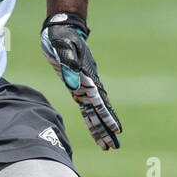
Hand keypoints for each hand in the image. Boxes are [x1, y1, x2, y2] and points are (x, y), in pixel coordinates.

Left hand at [40, 11, 121, 149]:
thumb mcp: (62, 49)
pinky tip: (96, 129)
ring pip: (94, 112)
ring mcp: (85, 86)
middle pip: (101, 111)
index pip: (99, 102)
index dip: (107, 116)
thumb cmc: (61, 38)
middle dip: (107, 129)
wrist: (61, 29)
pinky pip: (86, 108)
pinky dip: (91, 120)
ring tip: (109, 145)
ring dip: (101, 129)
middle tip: (115, 146)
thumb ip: (68, 65)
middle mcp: (89, 84)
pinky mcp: (77, 87)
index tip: (116, 129)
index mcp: (87, 77)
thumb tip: (74, 85)